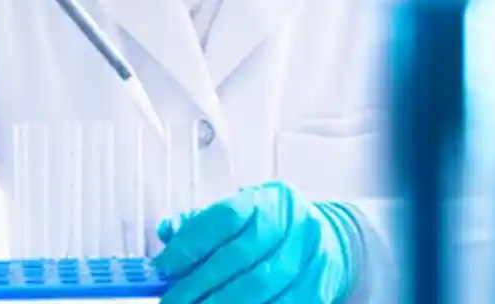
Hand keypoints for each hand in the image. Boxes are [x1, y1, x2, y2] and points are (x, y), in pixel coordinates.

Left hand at [154, 182, 361, 302]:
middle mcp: (293, 223)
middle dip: (198, 284)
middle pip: (239, 257)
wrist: (330, 241)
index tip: (163, 267)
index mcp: (267, 200)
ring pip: (261, 287)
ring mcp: (310, 256)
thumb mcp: (238, 213)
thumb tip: (167, 231)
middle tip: (172, 300)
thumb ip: (199, 223)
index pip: (225, 218)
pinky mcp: (319, 287)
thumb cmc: (272, 228)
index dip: (190, 244)